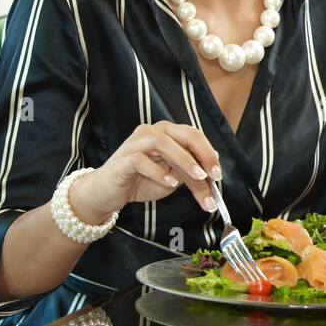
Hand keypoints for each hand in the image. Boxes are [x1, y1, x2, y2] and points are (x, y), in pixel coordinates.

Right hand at [71, 120, 221, 222]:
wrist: (107, 193)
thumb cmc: (140, 181)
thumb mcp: (173, 179)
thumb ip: (191, 174)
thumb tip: (214, 172)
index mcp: (168, 133)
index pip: (195, 137)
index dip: (209, 154)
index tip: (218, 175)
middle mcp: (153, 132)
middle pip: (184, 134)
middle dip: (202, 155)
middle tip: (212, 176)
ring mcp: (136, 142)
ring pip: (164, 143)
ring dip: (184, 160)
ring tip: (197, 178)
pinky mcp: (123, 158)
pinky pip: (141, 160)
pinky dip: (158, 172)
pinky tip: (169, 184)